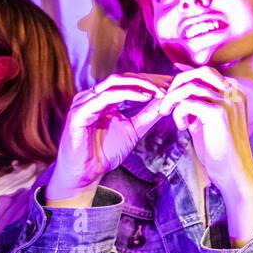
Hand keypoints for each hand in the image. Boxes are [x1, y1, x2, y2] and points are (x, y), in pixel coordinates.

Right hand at [47, 74, 170, 203]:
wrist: (85, 174)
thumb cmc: (104, 152)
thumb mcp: (133, 130)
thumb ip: (147, 115)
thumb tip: (167, 102)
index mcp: (102, 99)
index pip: (128, 81)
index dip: (151, 81)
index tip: (173, 85)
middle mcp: (92, 96)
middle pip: (123, 77)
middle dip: (149, 80)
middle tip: (171, 84)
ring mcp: (84, 102)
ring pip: (115, 82)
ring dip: (141, 84)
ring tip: (161, 91)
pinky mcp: (80, 113)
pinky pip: (106, 97)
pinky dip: (127, 94)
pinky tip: (145, 97)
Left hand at [158, 69, 252, 229]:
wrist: (233, 170)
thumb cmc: (219, 148)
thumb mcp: (207, 119)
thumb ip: (197, 103)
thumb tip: (178, 90)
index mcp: (235, 92)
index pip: (207, 73)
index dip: (185, 78)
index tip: (170, 90)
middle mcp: (234, 93)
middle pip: (201, 72)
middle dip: (178, 82)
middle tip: (166, 99)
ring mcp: (228, 102)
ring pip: (190, 88)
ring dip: (173, 100)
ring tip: (168, 114)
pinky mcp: (219, 114)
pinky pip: (188, 104)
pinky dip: (179, 113)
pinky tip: (182, 127)